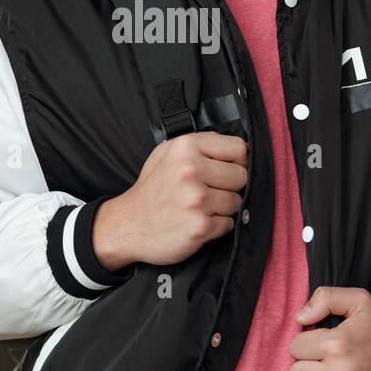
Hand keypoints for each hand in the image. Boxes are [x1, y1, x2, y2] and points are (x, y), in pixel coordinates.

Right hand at [92, 131, 247, 269]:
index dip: (237, 161)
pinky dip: (217, 226)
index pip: (239, 148)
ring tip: (200, 208)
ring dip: (223, 208)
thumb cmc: (152, 190)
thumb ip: (200, 145)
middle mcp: (191, 170)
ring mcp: (196, 199)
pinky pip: (229, 224)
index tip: (227, 170)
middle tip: (209, 192)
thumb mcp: (166, 153)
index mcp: (186, 147)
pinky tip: (198, 221)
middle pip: (242, 176)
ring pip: (237, 202)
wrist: (128, 225)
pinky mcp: (200, 226)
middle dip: (230, 186)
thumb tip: (234, 146)